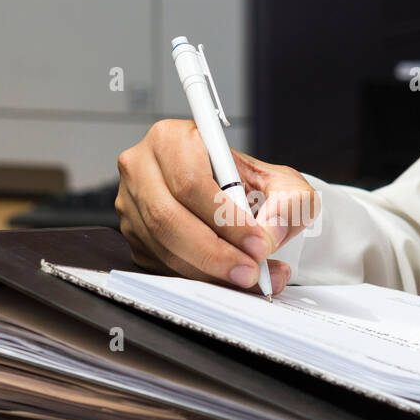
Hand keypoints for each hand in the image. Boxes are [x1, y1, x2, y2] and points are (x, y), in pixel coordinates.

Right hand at [115, 120, 319, 293]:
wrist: (239, 201)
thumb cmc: (252, 186)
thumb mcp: (283, 184)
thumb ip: (288, 203)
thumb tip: (269, 232)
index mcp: (173, 139)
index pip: (191, 183)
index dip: (224, 218)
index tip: (258, 244)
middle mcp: (142, 169)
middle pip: (167, 218)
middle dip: (215, 253)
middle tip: (250, 271)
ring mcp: (131, 205)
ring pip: (162, 247)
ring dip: (209, 271)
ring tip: (249, 278)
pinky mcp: (133, 237)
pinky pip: (160, 265)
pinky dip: (198, 279)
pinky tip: (228, 279)